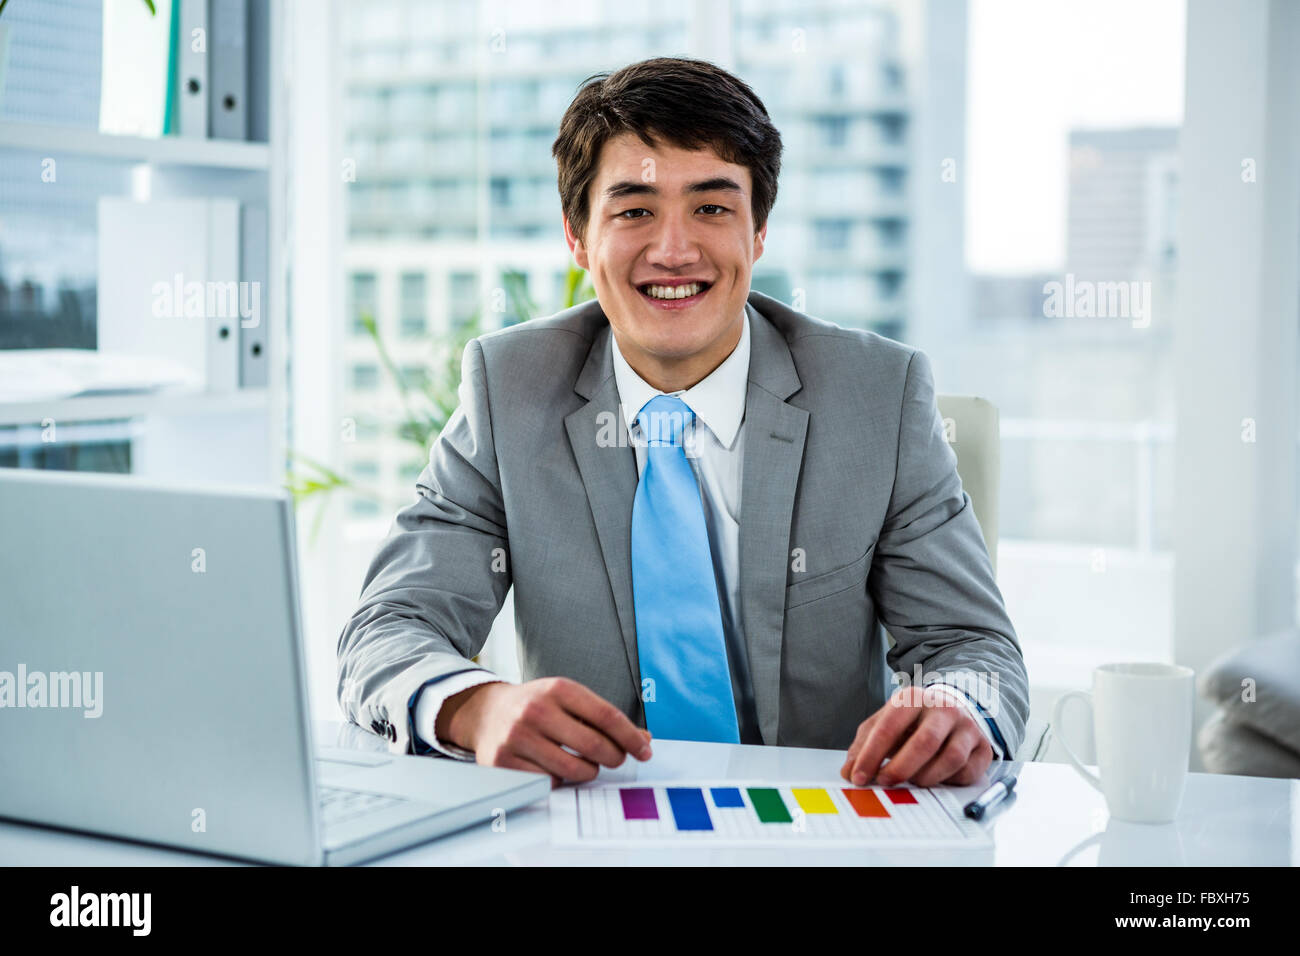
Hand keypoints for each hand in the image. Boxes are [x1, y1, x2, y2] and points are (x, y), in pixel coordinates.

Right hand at [436, 677, 652, 787]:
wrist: (486, 712)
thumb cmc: (537, 706)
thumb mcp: (567, 699)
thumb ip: (603, 718)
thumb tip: (643, 741)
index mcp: (558, 689)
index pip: (606, 715)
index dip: (630, 737)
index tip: (645, 751)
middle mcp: (536, 710)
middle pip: (593, 745)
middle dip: (614, 757)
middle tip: (616, 759)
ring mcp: (518, 737)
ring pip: (573, 769)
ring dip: (589, 772)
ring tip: (587, 765)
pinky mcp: (504, 762)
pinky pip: (550, 783)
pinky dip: (561, 781)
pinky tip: (557, 768)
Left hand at [840, 685, 991, 787]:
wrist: (953, 708)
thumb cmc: (913, 720)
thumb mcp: (885, 723)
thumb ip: (864, 745)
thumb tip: (849, 772)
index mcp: (913, 698)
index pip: (889, 726)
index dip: (871, 754)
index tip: (858, 777)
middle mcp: (943, 708)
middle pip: (924, 742)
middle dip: (900, 768)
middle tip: (885, 782)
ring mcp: (967, 727)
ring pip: (950, 758)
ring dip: (926, 777)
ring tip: (912, 781)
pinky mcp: (983, 747)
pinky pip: (968, 772)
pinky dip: (949, 781)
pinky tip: (937, 778)